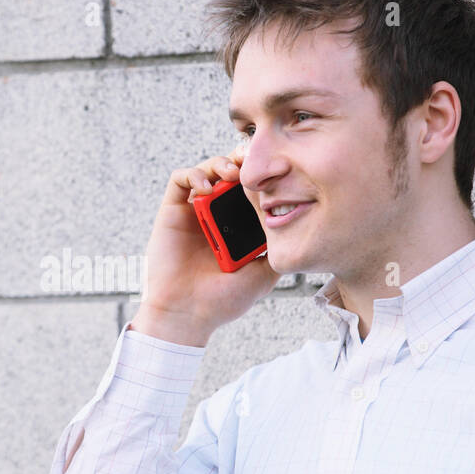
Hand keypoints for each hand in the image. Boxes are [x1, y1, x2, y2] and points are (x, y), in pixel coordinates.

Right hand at [129, 144, 280, 345]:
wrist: (188, 314)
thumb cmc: (222, 299)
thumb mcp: (263, 274)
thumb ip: (279, 251)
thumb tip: (302, 230)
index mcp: (236, 224)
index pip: (250, 188)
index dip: (262, 174)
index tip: (278, 170)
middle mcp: (215, 213)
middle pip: (229, 171)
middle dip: (243, 160)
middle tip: (256, 159)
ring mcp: (194, 210)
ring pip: (207, 169)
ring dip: (221, 163)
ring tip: (233, 173)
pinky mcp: (172, 211)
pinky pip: (180, 179)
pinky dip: (194, 174)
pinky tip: (207, 188)